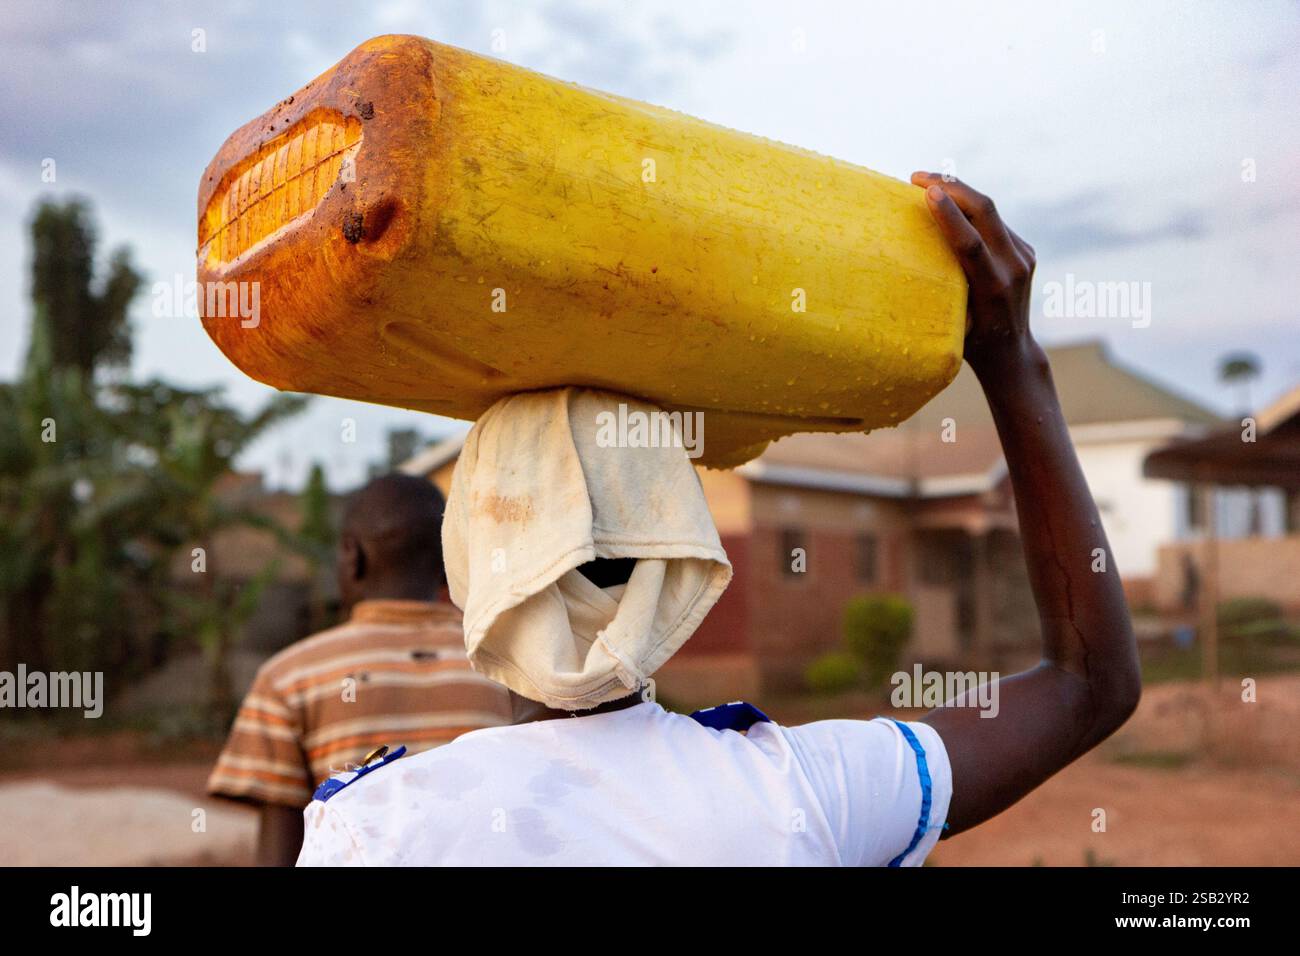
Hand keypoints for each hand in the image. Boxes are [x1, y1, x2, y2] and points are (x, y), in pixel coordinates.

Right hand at [910, 172, 1037, 377]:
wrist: (1012, 352)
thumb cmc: (970, 342)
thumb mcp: (953, 321)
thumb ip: (943, 288)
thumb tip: (912, 255)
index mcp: (993, 288)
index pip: (971, 243)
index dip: (949, 215)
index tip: (926, 191)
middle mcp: (1013, 267)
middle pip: (985, 212)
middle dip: (951, 188)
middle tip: (917, 177)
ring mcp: (1024, 256)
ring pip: (990, 211)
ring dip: (958, 192)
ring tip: (927, 182)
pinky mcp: (1025, 250)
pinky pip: (994, 222)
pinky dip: (969, 209)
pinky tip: (948, 203)